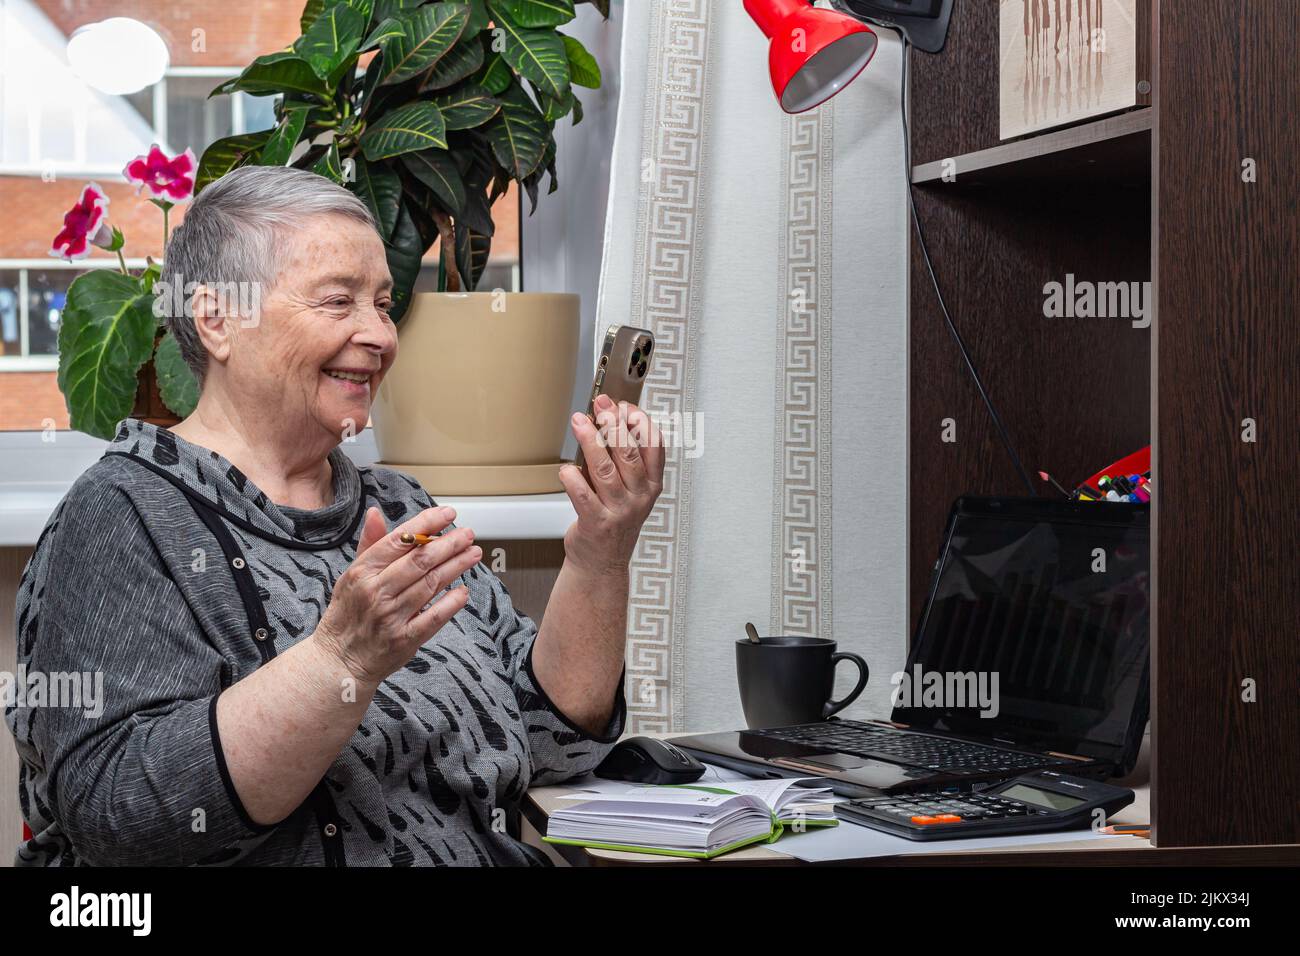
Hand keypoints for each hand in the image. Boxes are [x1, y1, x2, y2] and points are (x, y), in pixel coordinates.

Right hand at [312, 506, 481, 685]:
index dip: (426, 524)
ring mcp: (391, 617)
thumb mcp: (351, 576)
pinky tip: (463, 590)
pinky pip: (434, 617)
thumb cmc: (348, 614)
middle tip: (468, 534)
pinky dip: (452, 602)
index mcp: (362, 572)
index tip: (447, 514)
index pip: (399, 540)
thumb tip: (376, 513)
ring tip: (473, 554)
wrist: (338, 661)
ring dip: (457, 566)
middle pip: (420, 560)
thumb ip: (369, 545)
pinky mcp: (404, 640)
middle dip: (449, 544)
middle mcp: (376, 592)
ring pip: (431, 584)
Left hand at [559, 394, 664, 574]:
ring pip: (605, 469)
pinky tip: (565, 468)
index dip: (640, 421)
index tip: (624, 405)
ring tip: (579, 422)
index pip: (654, 446)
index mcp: (651, 485)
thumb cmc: (614, 521)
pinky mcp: (596, 523)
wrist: (602, 564)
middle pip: (628, 453)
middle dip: (614, 424)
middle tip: (601, 405)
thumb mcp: (632, 491)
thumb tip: (609, 420)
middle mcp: (639, 497)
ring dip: (591, 441)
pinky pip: (582, 495)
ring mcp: (619, 511)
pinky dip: (572, 477)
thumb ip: (625, 460)